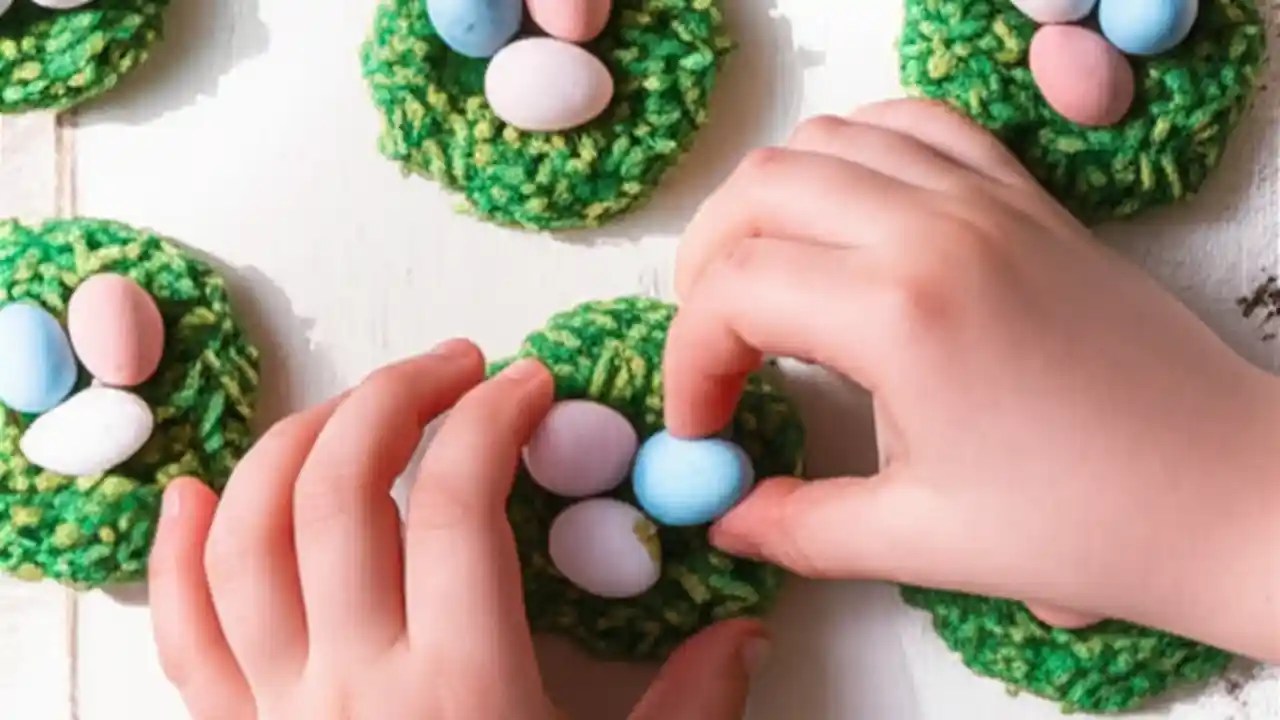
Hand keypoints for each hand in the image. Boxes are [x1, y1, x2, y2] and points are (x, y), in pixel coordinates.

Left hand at [149, 341, 767, 719]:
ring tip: (355, 408)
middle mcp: (352, 688)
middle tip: (453, 370)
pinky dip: (175, 552)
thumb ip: (691, 711)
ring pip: (244, 539)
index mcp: (460, 692)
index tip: (528, 386)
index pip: (451, 504)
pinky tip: (193, 493)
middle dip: (393, 397)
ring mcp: (277, 711)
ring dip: (291, 445)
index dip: (490, 419)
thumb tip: (746, 633)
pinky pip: (181, 633)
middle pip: (336, 492)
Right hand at [663, 99, 1279, 661]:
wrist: (1227, 489)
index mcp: (900, 311)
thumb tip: (723, 514)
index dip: (690, 364)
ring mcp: (985, 198)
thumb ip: (796, 526)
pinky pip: (914, 126)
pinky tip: (845, 212)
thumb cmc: (1088, 521)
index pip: (733, 294)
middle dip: (705, 267)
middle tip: (712, 349)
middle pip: (759, 192)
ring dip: (767, 203)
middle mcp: (935, 227)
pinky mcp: (1024, 195)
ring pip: (825, 140)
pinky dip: (853, 151)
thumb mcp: (919, 540)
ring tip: (762, 278)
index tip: (703, 426)